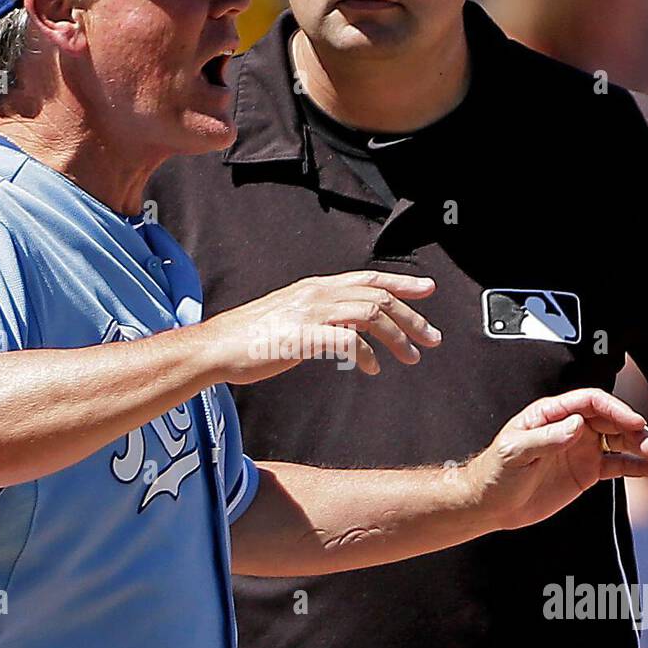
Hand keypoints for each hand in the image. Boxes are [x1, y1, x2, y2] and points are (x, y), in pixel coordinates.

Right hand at [202, 271, 439, 384]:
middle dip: (411, 317)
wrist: (216, 347)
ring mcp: (311, 313)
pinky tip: (373, 369)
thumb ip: (319, 317)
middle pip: (378, 297)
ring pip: (371, 315)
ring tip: (411, 357)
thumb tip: (346, 329)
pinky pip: (349, 341)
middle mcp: (317, 294)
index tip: (428, 289)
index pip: (368, 279)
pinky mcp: (304, 336)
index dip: (402, 283)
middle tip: (432, 338)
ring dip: (397, 337)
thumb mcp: (291, 317)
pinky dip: (367, 354)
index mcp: (316, 288)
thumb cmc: (250, 338)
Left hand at [467, 388, 647, 530]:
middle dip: (636, 431)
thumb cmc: (495, 472)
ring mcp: (583, 448)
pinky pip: (620, 464)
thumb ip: (545, 438)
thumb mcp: (514, 453)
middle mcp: (572, 426)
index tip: (634, 423)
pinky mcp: (589, 471)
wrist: (491, 504)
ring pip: (622, 441)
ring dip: (644, 447)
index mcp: (552, 413)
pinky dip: (640, 466)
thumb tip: (577, 425)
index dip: (615, 409)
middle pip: (612, 420)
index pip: (591, 402)